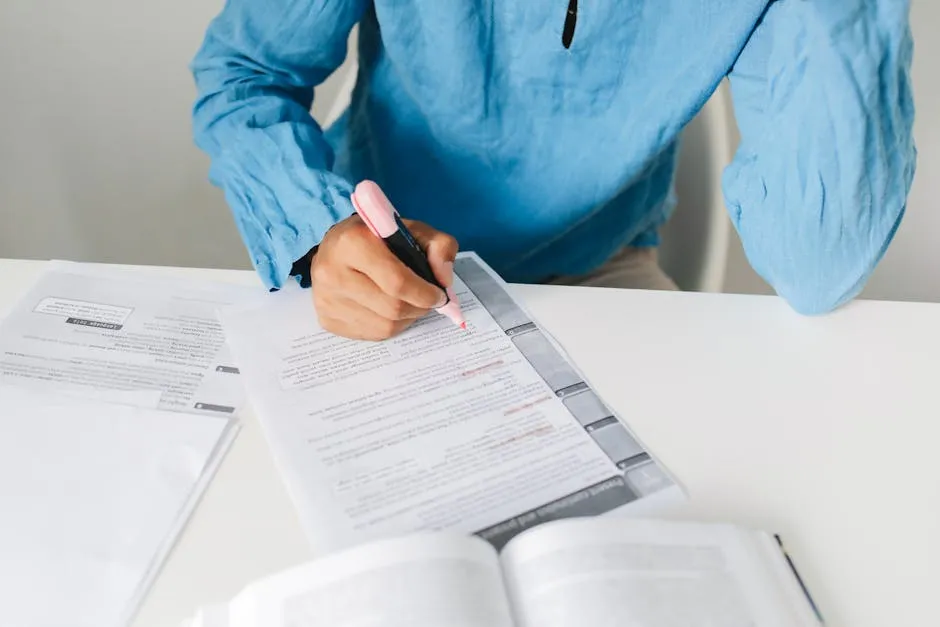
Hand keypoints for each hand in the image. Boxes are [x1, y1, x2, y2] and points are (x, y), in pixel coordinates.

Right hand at [311, 214, 457, 340]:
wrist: (336, 249)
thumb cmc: (377, 238)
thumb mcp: (413, 230)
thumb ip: (439, 246)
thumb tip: (444, 280)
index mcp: (353, 242)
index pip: (397, 281)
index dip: (425, 293)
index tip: (439, 295)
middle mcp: (332, 272)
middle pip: (392, 308)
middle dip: (419, 307)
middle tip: (427, 300)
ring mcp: (326, 299)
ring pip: (385, 326)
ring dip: (406, 318)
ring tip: (408, 302)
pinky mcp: (327, 319)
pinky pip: (371, 334)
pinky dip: (390, 325)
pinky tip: (388, 309)